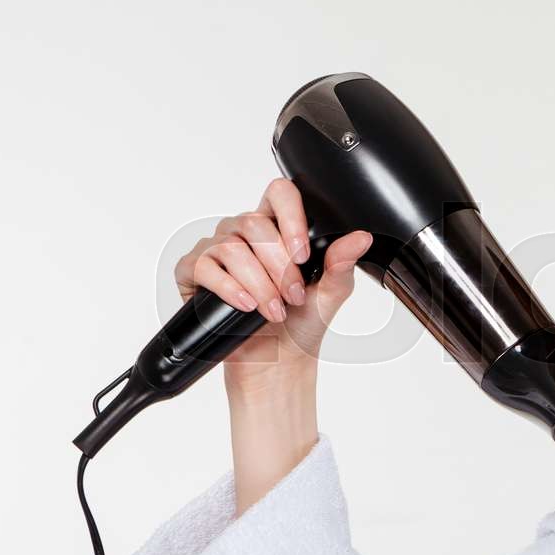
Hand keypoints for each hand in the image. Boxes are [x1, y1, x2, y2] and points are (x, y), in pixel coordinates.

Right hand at [171, 176, 372, 395]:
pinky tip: (245, 304)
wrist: (277, 360)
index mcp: (278, 228)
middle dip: (280, 267)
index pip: (280, 194)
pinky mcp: (194, 272)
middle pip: (255, 224)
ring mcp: (216, 249)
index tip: (303, 253)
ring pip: (231, 247)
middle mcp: (244, 232)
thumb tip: (361, 238)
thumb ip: (342, 263)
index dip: (291, 216)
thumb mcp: (330, 293)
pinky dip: (228, 287)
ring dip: (258, 284)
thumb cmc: (301, 322)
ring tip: (274, 310)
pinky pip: (204, 267)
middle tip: (293, 296)